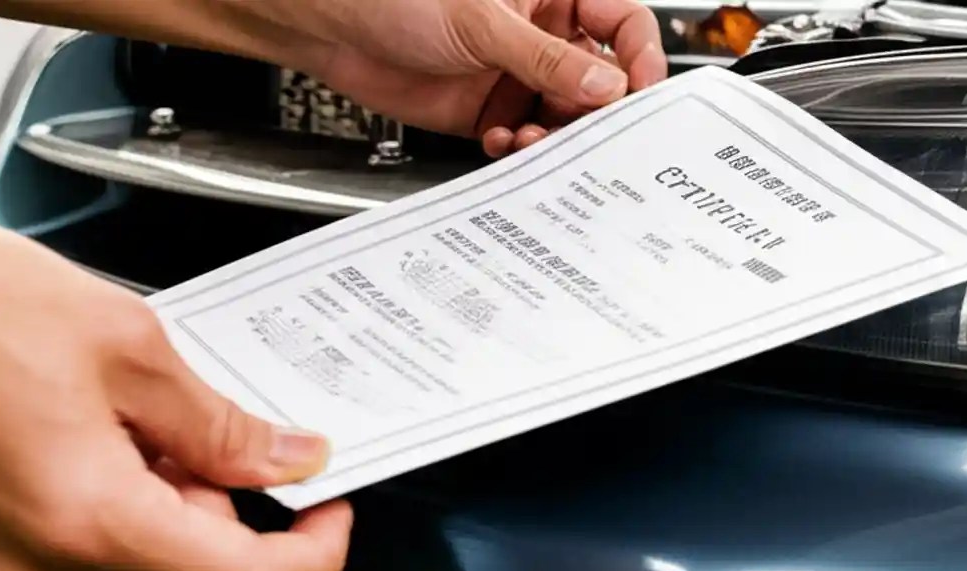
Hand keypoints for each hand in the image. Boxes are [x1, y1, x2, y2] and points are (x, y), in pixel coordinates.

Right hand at [0, 228, 351, 570]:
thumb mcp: (122, 341)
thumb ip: (219, 420)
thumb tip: (286, 458)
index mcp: (89, 521)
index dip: (313, 552)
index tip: (331, 511)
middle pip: (190, 567)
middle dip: (222, 497)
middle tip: (210, 419)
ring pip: (130, 554)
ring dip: (158, 491)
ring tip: (121, 404)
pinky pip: (72, 544)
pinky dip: (103, 494)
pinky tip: (81, 426)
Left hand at [279, 0, 667, 156]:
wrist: (328, 26)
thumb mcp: (481, 22)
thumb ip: (547, 58)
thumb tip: (606, 86)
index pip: (622, 24)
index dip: (639, 58)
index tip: (639, 94)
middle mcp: (539, 36)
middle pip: (597, 80)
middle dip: (593, 112)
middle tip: (586, 133)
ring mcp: (515, 75)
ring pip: (563, 117)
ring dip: (556, 138)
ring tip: (534, 141)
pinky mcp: (488, 111)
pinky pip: (525, 140)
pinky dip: (520, 151)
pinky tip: (503, 142)